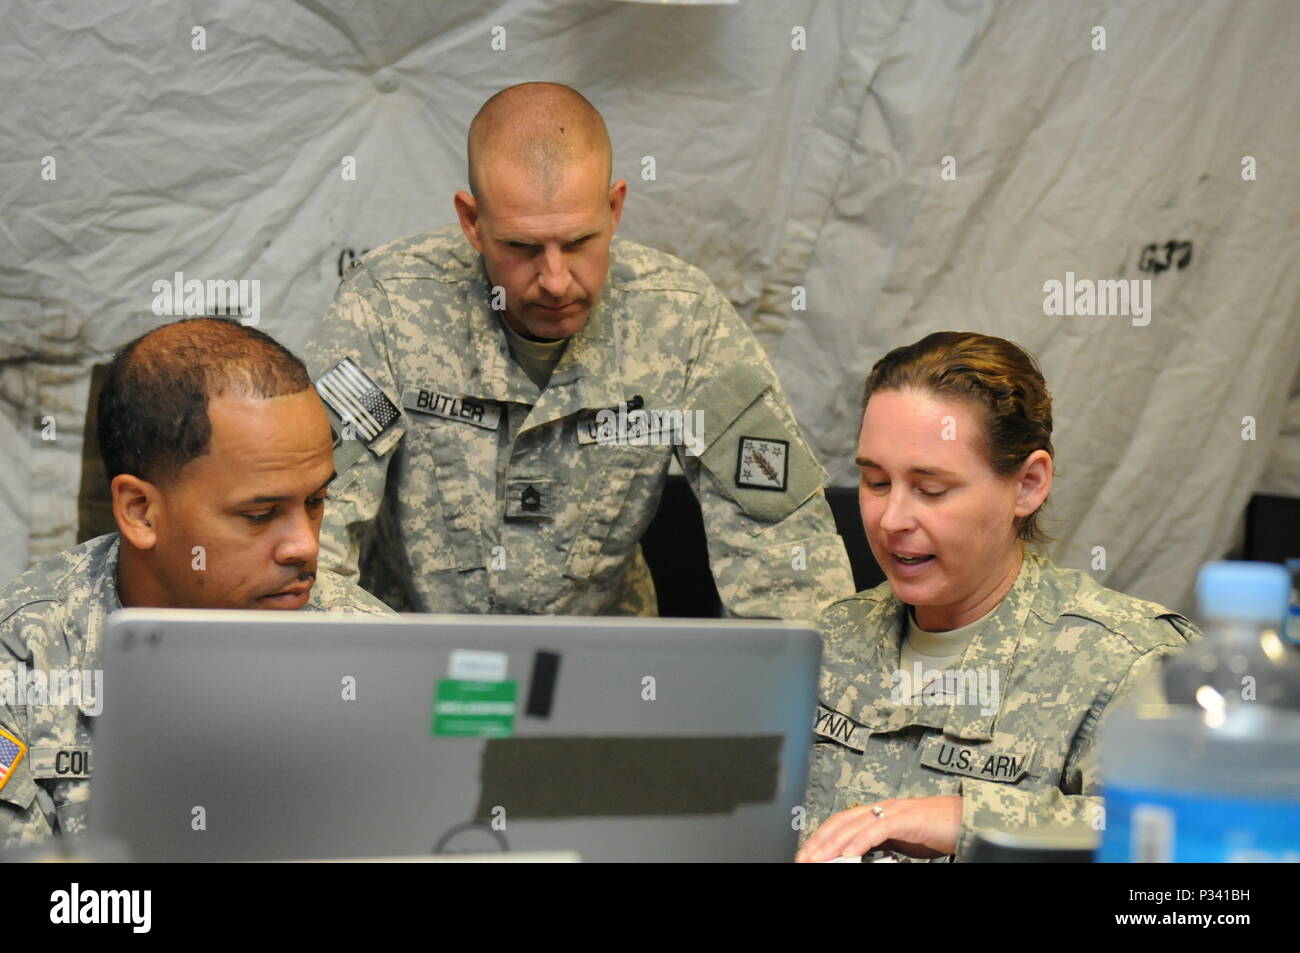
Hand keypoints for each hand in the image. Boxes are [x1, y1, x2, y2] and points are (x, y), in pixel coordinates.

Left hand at [795, 795, 962, 861]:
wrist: (965, 820)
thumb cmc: (936, 831)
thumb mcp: (901, 842)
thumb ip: (879, 848)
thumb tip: (858, 859)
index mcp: (877, 813)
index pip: (840, 822)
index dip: (821, 837)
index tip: (807, 854)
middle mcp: (880, 808)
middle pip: (839, 822)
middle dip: (817, 841)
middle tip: (803, 859)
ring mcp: (892, 811)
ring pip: (852, 825)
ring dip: (831, 844)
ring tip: (817, 859)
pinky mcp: (904, 819)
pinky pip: (876, 830)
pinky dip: (858, 842)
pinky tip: (846, 853)